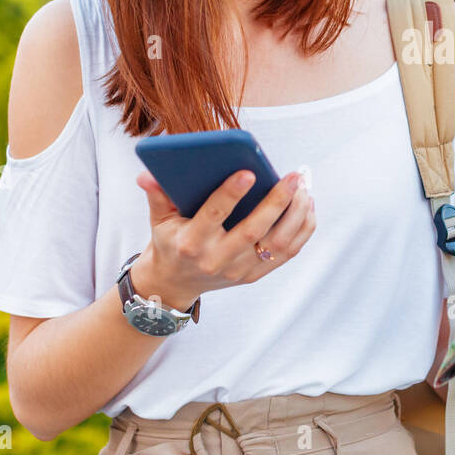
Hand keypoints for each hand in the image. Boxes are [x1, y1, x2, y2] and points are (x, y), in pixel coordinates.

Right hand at [134, 168, 315, 307]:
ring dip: (296, 214)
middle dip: (277, 202)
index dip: (231, 194)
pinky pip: (287, 252)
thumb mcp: (158, 219)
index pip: (214, 216)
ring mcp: (239, 271)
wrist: (175, 282)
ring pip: (278, 243)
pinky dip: (302, 229)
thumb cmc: (170, 241)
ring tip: (305, 188)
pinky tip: (307, 205)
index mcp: (191, 243)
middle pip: (254, 231)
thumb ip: (157, 194)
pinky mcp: (255, 275)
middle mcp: (217, 260)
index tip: (249, 172)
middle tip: (293, 177)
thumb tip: (147, 173)